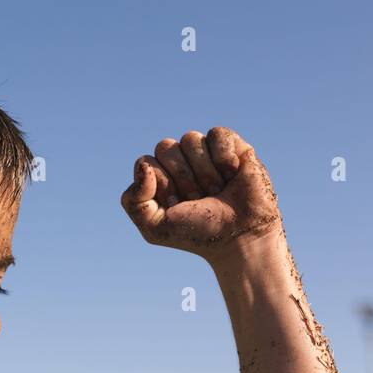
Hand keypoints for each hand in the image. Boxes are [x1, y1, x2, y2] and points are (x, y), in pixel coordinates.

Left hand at [119, 127, 282, 262]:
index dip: (162, 185)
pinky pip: (216, 134)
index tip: (178, 206)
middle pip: (165, 147)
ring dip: (204, 173)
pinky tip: (232, 174)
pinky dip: (223, 157)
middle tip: (199, 199)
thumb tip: (144, 165)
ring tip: (217, 191)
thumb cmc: (197, 233)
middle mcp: (180, 162)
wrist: (240, 238)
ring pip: (190, 139)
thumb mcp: (154, 227)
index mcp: (159, 177)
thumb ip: (133, 201)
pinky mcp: (232, 145)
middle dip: (182, 178)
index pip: (147, 162)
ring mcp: (205, 152)